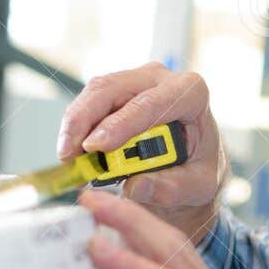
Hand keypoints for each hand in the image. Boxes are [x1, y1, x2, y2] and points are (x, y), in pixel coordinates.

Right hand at [57, 62, 227, 241]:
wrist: (192, 161)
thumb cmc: (200, 166)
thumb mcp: (199, 185)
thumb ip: (172, 188)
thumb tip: (136, 186)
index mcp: (192, 94)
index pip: (153, 102)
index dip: (122, 122)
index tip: (98, 146)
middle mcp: (161, 79)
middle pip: (113, 89)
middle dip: (85, 121)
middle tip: (69, 156)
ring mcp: (134, 82)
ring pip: (93, 94)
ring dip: (75, 127)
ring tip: (69, 161)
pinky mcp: (113, 92)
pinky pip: (86, 105)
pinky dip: (74, 131)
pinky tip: (72, 155)